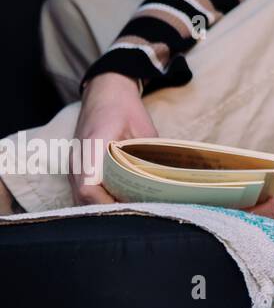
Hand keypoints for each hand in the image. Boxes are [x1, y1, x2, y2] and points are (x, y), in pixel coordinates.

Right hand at [71, 73, 157, 204]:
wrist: (105, 91)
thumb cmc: (125, 108)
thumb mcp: (143, 130)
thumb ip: (149, 155)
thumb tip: (166, 181)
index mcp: (93, 146)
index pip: (88, 186)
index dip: (106, 204)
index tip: (129, 210)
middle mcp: (77, 159)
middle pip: (83, 198)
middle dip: (107, 211)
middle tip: (136, 216)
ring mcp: (74, 165)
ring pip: (80, 198)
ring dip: (102, 207)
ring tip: (130, 211)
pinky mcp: (76, 168)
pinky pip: (82, 191)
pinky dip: (97, 200)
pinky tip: (118, 202)